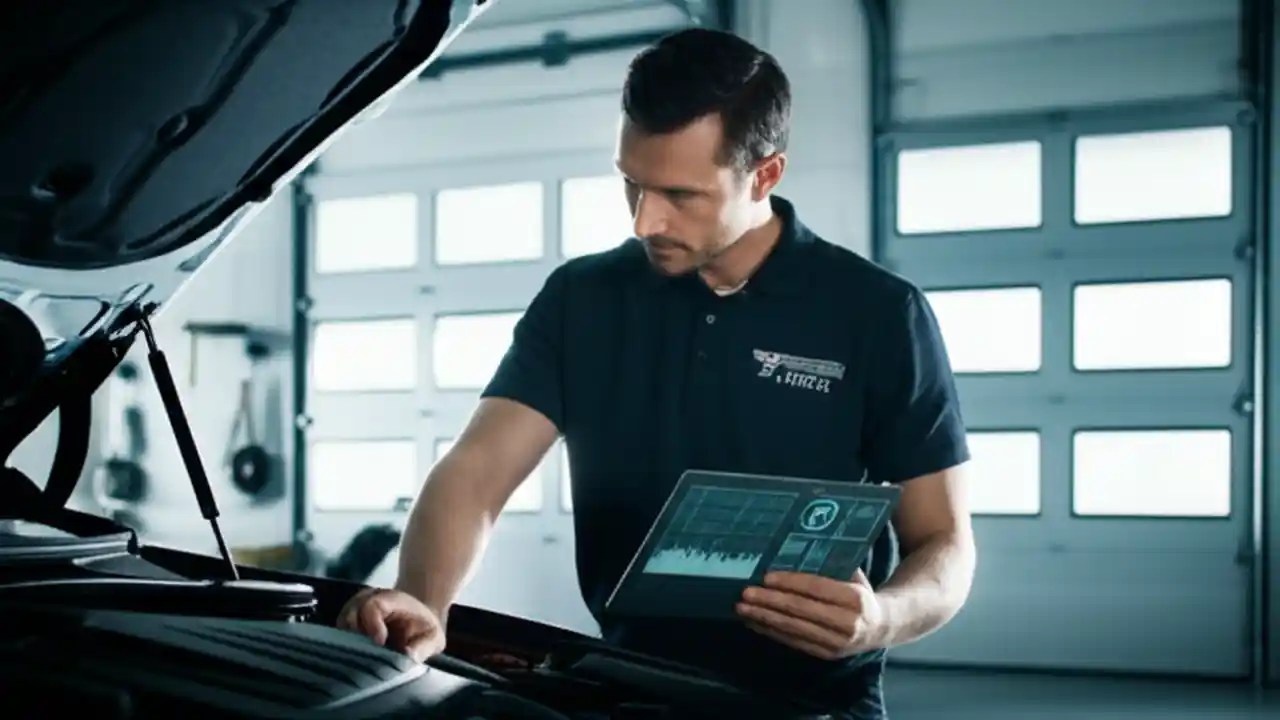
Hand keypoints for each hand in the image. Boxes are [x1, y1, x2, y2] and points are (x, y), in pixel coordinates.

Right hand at [336, 587, 446, 661]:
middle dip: (359, 635)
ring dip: (350, 640)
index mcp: (392, 599)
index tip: (380, 643)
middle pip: (351, 613)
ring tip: (365, 654)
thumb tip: (407, 657)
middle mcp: (369, 598)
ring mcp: (356, 607)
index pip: (373, 606)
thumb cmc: (424, 628)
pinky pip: (338, 630)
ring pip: (342, 622)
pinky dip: (344, 642)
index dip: (372, 625)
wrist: (416, 618)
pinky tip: (357, 653)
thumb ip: (424, 647)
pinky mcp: (347, 619)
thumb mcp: (433, 637)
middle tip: (370, 653)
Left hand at [736, 568, 885, 660]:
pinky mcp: (826, 655)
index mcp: (855, 599)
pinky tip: (754, 622)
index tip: (766, 577)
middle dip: (770, 602)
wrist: (882, 627)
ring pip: (794, 629)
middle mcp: (848, 624)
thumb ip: (831, 565)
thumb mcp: (854, 575)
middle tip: (746, 594)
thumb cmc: (861, 592)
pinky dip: (772, 632)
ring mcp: (837, 644)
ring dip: (765, 619)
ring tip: (742, 609)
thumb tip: (793, 546)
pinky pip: (794, 642)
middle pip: (801, 611)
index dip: (790, 582)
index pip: (816, 588)